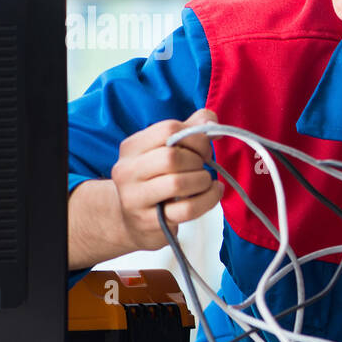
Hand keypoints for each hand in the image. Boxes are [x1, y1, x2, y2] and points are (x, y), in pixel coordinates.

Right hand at [108, 108, 223, 250]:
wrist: (133, 220)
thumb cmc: (156, 180)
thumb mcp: (165, 150)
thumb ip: (189, 129)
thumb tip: (211, 119)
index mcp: (131, 147)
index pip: (168, 129)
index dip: (195, 137)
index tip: (203, 149)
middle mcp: (127, 171)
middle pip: (172, 157)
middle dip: (198, 160)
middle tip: (202, 167)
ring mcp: (135, 198)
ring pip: (178, 183)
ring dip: (203, 181)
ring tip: (205, 182)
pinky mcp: (150, 221)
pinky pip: (188, 209)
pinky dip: (209, 199)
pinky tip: (213, 193)